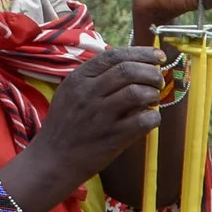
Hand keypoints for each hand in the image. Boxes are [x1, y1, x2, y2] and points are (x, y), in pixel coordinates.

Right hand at [23, 46, 165, 199]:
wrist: (53, 158)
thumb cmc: (66, 124)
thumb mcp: (71, 92)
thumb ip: (96, 77)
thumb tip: (131, 64)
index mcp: (79, 78)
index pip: (114, 56)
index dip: (141, 53)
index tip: (158, 55)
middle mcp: (89, 93)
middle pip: (129, 71)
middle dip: (151, 72)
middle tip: (158, 80)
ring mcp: (101, 116)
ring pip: (137, 93)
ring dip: (153, 94)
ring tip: (154, 98)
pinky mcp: (113, 137)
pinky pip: (143, 121)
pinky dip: (154, 117)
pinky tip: (151, 118)